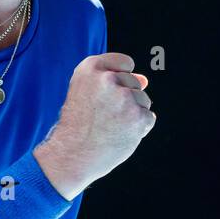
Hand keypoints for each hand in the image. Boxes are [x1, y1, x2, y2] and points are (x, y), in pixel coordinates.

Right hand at [33, 52, 154, 199]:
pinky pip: (148, 118)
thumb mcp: (86, 93)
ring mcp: (124, 98)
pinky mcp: (138, 117)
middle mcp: (108, 79)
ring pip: (143, 100)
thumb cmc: (78, 125)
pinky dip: (138, 129)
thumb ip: (114, 80)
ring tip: (110, 127)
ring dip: (132, 114)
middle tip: (102, 116)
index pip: (124, 62)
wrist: (71, 155)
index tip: (104, 95)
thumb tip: (145, 79)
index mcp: (90, 68)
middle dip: (124, 99)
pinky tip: (119, 135)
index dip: (117, 79)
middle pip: (134, 83)